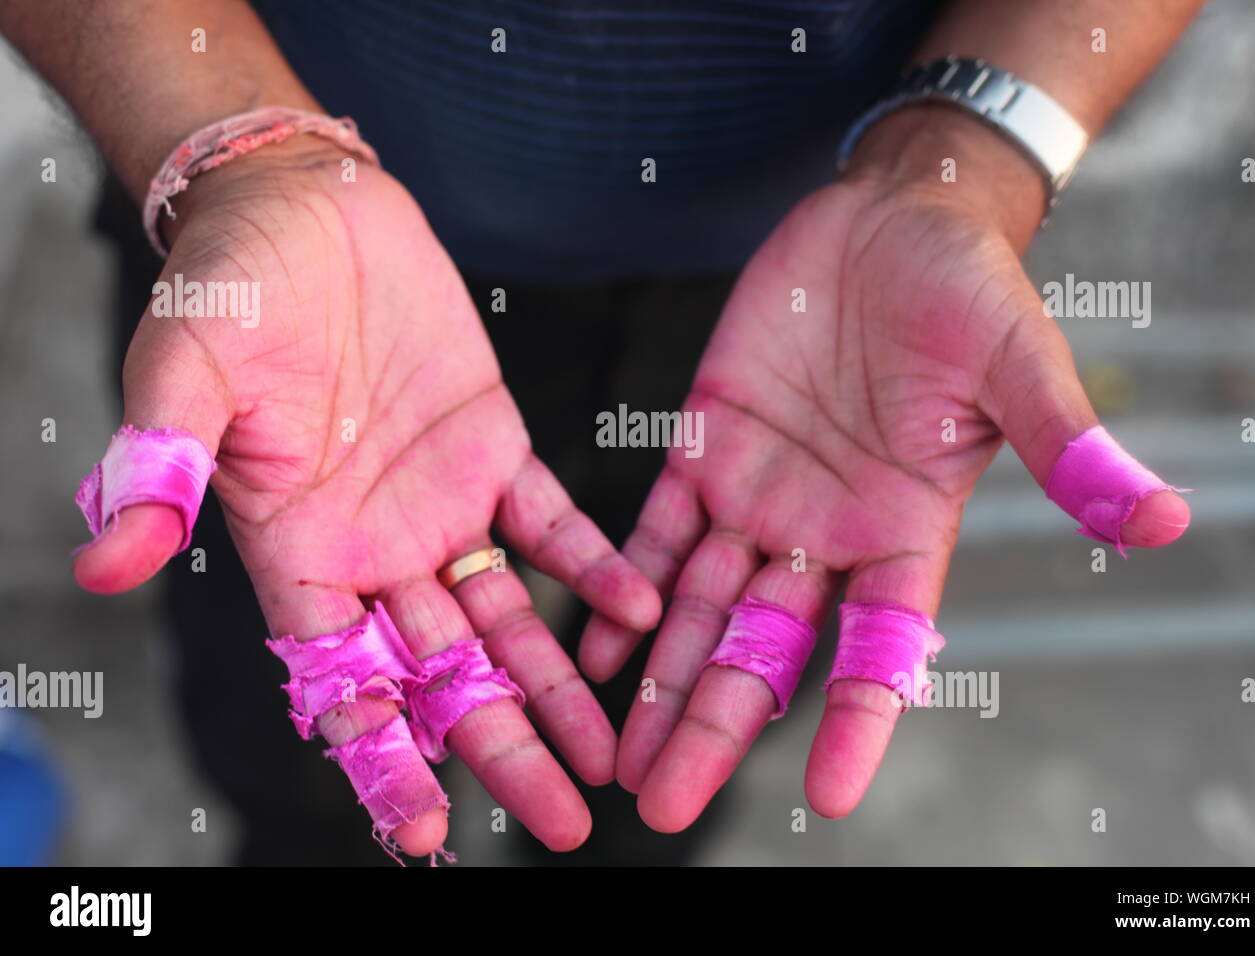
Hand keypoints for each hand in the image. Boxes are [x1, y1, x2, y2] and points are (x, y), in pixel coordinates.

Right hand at [73, 137, 659, 854]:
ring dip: (555, 687)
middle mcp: (372, 549)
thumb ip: (162, 466)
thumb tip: (101, 560)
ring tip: (608, 757)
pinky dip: (591, 566)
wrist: (303, 209)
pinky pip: (549, 524)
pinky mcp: (492, 451)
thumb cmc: (230, 289)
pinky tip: (637, 611)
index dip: (379, 758)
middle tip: (566, 823)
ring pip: (504, 621)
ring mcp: (438, 506)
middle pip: (442, 674)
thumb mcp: (187, 372)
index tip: (426, 836)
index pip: (340, 681)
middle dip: (499, 748)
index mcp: (294, 551)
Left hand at [581, 109, 1188, 831]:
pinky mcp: (705, 447)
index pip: (881, 647)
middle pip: (764, 650)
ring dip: (659, 682)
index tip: (824, 797)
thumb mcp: (1019, 363)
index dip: (859, 721)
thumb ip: (1067, 445)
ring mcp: (759, 495)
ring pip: (699, 608)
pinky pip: (657, 532)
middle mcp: (825, 533)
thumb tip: (1162, 520)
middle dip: (713, 726)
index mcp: (904, 530)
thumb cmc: (968, 288)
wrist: (892, 219)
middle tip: (662, 805)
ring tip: (618, 760)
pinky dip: (624, 588)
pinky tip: (594, 649)